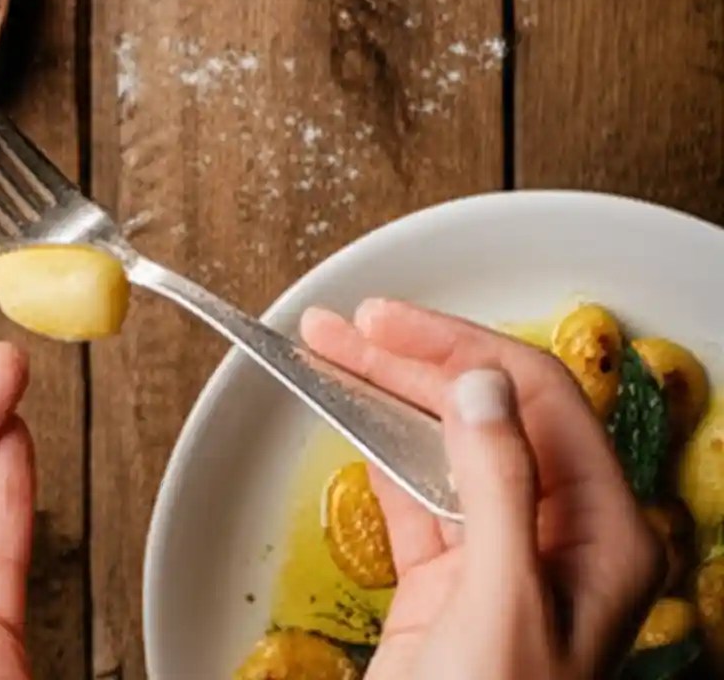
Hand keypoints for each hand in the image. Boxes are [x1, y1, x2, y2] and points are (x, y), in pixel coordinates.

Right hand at [301, 299, 661, 679]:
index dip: (458, 349)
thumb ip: (497, 488)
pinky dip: (372, 449)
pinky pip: (407, 492)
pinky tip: (345, 412)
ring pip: (437, 444)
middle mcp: (553, 530)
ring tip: (327, 352)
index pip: (534, 400)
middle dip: (410, 361)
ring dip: (382, 395)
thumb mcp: (504, 603)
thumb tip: (480, 390)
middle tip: (342, 326)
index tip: (387, 323)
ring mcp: (495, 551)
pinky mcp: (444, 576)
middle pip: (482, 412)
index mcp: (599, 531)